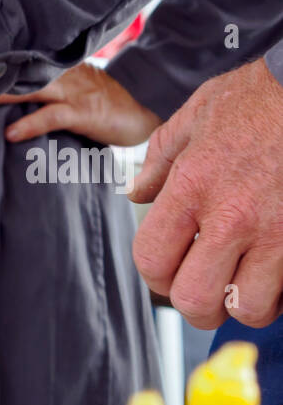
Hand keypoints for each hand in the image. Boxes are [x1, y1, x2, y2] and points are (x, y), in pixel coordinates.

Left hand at [0, 62, 161, 147]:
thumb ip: (43, 90)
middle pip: (20, 70)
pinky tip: (10, 134)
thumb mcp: (70, 90)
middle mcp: (63, 74)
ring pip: (30, 89)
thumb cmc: (102, 105)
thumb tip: (8, 95)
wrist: (143, 114)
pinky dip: (30, 124)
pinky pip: (52, 116)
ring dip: (0, 96)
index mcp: (58, 67)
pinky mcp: (84, 112)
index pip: (21, 60)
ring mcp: (74, 92)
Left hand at [130, 58, 282, 329]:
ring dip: (245, 304)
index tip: (168, 272)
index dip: (155, 277)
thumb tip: (137, 193)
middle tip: (207, 292)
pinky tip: (277, 272)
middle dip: (197, 306)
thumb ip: (161, 160)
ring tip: (247, 283)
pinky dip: (282, 292)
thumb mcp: (197, 115)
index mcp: (192, 187)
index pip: (152, 261)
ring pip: (248, 308)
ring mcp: (278, 232)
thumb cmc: (263, 96)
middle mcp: (232, 216)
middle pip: (195, 299)